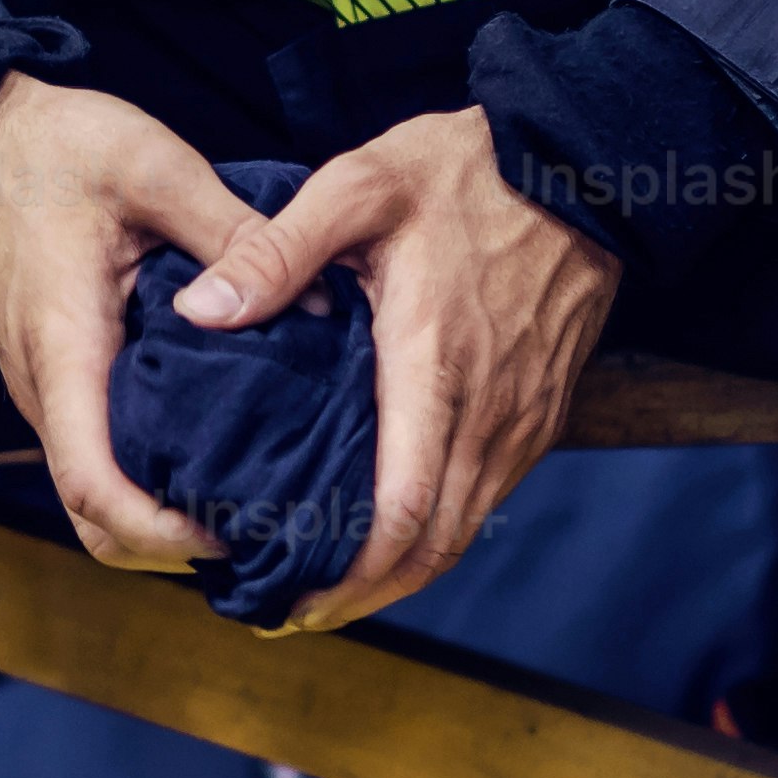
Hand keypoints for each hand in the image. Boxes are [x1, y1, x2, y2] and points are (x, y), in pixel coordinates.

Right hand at [0, 70, 288, 573]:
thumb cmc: (53, 150)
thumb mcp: (154, 168)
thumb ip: (234, 233)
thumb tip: (321, 302)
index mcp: (67, 351)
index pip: (93, 486)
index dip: (161, 532)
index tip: (232, 533)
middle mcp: (47, 390)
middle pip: (95, 518)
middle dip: (172, 542)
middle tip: (262, 523)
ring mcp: (47, 391)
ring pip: (97, 492)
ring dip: (163, 511)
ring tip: (252, 490)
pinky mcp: (59, 379)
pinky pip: (99, 452)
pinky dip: (150, 473)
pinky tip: (216, 442)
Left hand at [181, 106, 618, 632]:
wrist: (579, 164)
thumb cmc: (464, 172)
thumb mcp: (359, 187)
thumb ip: (277, 251)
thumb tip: (199, 311)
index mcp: (435, 368)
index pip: (401, 510)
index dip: (348, 573)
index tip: (288, 601)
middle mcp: (488, 413)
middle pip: (431, 546)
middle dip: (361, 593)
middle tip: (288, 613)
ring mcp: (521, 421)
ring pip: (462, 532)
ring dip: (399, 573)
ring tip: (328, 590)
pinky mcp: (538, 416)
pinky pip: (485, 501)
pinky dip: (435, 535)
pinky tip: (388, 535)